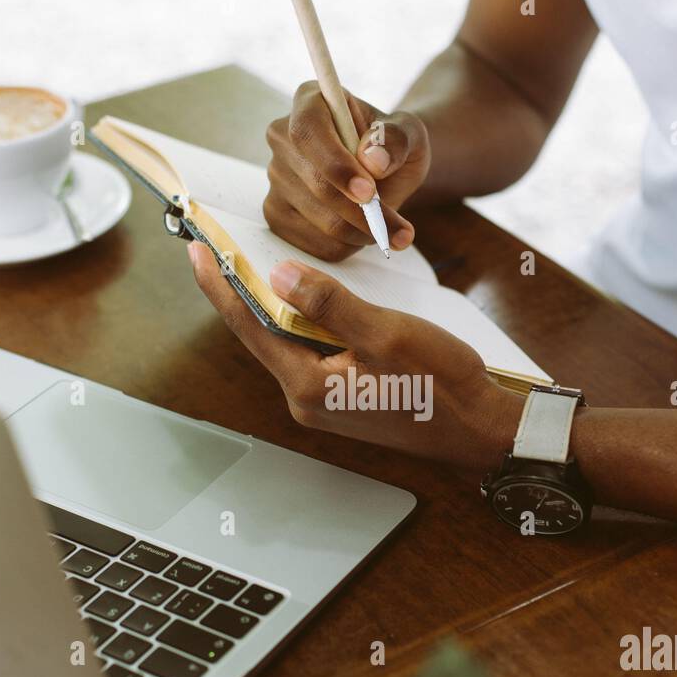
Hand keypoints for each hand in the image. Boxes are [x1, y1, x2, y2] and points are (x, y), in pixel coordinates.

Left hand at [189, 242, 521, 469]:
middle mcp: (307, 399)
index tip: (197, 250)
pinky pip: (312, 349)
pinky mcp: (343, 395)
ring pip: (289, 340)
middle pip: (263, 334)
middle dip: (242, 291)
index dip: (219, 286)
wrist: (479, 428)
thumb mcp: (386, 334)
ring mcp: (324, 400)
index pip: (250, 327)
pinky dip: (307, 319)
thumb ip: (329, 305)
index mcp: (308, 388)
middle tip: (220, 247)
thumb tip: (280, 276)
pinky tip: (310, 295)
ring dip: (277, 303)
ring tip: (258, 264)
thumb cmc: (441, 386)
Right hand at [264, 82, 430, 261]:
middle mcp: (283, 137)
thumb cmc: (393, 146)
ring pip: (319, 222)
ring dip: (362, 234)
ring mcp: (275, 178)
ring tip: (393, 231)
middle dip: (362, 213)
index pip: (309, 132)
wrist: (384, 173)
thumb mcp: (410, 133)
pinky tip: (367, 234)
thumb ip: (396, 139)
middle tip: (401, 230)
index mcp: (310, 102)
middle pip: (317, 186)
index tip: (368, 192)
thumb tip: (373, 159)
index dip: (336, 165)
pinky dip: (348, 247)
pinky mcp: (277, 214)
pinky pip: (312, 244)